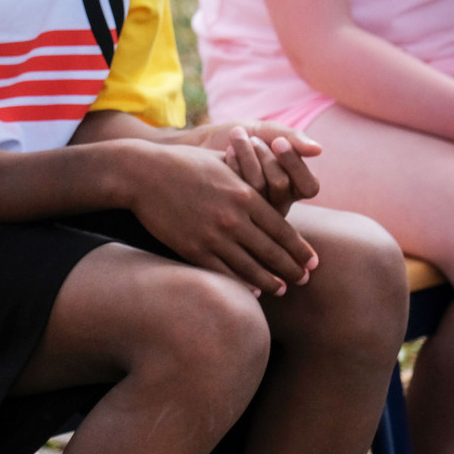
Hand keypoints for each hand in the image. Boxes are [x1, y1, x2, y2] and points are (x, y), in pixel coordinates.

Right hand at [127, 142, 318, 297]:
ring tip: (282, 289)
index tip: (312, 262)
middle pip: (273, 253)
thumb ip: (247, 174)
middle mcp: (234, 218)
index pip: (283, 230)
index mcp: (245, 195)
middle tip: (305, 280)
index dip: (301, 249)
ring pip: (251, 268)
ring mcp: (213, 236)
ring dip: (271, 282)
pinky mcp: (192, 248)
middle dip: (293, 269)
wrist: (141, 173)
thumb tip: (268, 178)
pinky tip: (251, 291)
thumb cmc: (182, 163)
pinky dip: (241, 284)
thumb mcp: (222, 162)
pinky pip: (223, 272)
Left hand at [217, 123, 320, 214]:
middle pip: (281, 185)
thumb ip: (292, 138)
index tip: (279, 141)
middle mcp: (279, 202)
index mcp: (295, 186)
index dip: (295, 164)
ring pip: (259, 187)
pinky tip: (228, 151)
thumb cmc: (243, 137)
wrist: (204, 142)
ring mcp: (255, 209)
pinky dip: (235, 165)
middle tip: (254, 138)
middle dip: (267, 157)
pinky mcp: (233, 208)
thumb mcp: (268, 131)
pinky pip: (239, 191)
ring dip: (249, 157)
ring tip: (237, 136)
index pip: (309, 187)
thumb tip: (318, 149)